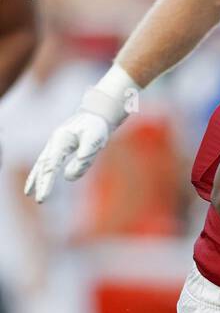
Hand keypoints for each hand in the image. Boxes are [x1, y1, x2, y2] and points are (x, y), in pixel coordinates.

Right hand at [24, 65, 137, 202]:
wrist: (98, 112)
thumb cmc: (97, 126)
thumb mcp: (95, 141)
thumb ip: (83, 159)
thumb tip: (68, 177)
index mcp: (61, 140)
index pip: (51, 166)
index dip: (46, 183)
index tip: (43, 198)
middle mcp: (54, 142)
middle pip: (43, 165)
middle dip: (39, 183)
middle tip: (38, 200)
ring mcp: (55, 144)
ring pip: (42, 163)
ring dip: (36, 178)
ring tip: (29, 192)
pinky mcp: (60, 147)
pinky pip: (47, 161)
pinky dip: (41, 171)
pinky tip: (40, 180)